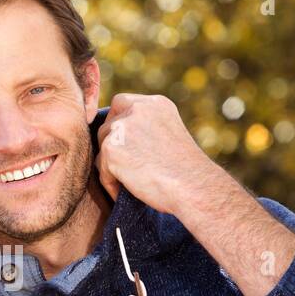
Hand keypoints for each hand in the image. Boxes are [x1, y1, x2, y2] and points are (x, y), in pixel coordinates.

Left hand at [95, 93, 217, 213]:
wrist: (193, 186)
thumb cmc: (186, 171)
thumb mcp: (169, 134)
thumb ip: (147, 127)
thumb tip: (121, 137)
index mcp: (155, 103)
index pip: (121, 103)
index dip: (118, 124)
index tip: (124, 144)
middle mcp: (137, 109)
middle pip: (108, 125)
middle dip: (112, 146)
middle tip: (126, 168)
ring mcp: (122, 128)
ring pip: (103, 147)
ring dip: (111, 165)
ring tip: (130, 182)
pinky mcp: (111, 149)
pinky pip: (102, 168)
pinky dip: (111, 183)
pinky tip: (124, 192)